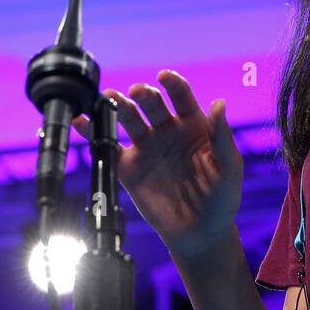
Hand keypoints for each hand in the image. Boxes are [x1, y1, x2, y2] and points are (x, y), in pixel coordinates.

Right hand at [71, 70, 243, 259]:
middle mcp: (169, 131)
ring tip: (110, 98)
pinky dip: (91, 132)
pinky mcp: (128, 168)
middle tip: (136, 92)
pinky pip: (107, 146)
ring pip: (129, 120)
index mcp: (195, 126)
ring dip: (119, 106)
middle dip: (144, 95)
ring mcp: (147, 147)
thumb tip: (219, 103)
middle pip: (153, 105)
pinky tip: (81, 120)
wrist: (200, 232)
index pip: (182, 98)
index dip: (174, 85)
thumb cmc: (221, 198)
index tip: (165, 76)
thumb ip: (222, 137)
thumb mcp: (229, 167)